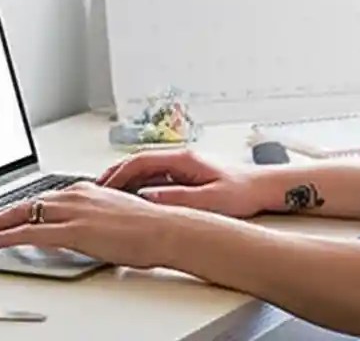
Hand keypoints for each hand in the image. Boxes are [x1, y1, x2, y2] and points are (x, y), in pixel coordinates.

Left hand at [0, 182, 180, 268]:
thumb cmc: (151, 227)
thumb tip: (90, 230)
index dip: (24, 206)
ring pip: (24, 213)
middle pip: (29, 202)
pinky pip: (31, 232)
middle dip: (3, 213)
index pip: (46, 196)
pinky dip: (8, 236)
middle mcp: (77, 195)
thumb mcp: (118, 216)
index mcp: (88, 191)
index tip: (12, 213)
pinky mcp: (73, 230)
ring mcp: (74, 211)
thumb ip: (97, 219)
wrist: (166, 229)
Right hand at [97, 148, 265, 218]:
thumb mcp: (210, 199)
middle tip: (96, 189)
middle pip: (139, 162)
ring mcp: (183, 166)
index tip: (104, 186)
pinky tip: (132, 199)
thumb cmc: (243, 192)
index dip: (119, 173)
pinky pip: (156, 178)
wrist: (263, 188)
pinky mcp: (187, 176)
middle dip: (116, 174)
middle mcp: (181, 159)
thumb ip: (178, 199)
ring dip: (126, 180)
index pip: (142, 160)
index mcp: (184, 159)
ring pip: (146, 170)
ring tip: (107, 195)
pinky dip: (139, 186)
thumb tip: (148, 198)